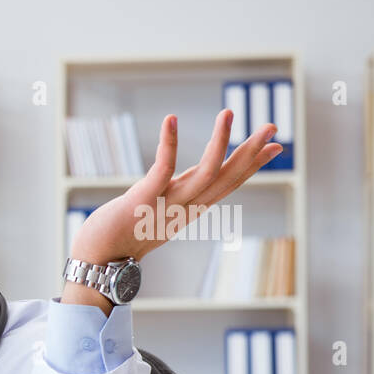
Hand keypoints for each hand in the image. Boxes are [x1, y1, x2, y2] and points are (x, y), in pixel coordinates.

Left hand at [70, 110, 283, 266]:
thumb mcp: (159, 213)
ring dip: (219, 142)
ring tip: (228, 112)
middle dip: (251, 153)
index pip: (228, 186)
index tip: (277, 147)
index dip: (252, 166)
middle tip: (273, 126)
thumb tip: (196, 179)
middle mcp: (183, 209)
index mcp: (189, 211)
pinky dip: (169, 144)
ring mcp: (164, 206)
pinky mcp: (141, 201)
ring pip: (204, 173)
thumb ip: (179, 195)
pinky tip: (172, 119)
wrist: (97, 261)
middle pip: (226, 180)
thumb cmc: (123, 234)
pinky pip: (162, 169)